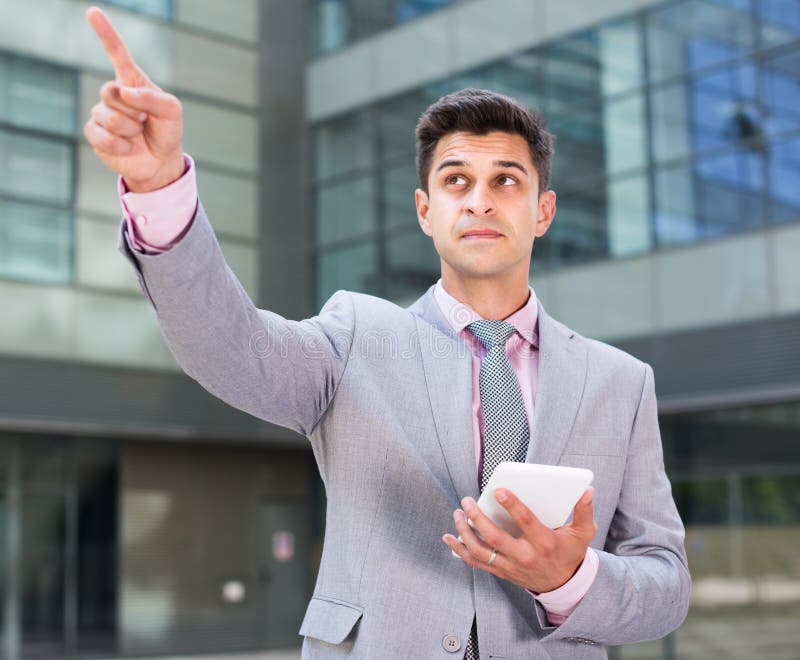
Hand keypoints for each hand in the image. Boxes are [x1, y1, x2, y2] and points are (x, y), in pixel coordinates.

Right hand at [84, 6, 183, 191]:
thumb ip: (154, 98)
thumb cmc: (166, 132)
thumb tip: (125, 92)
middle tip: (143, 120)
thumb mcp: (172, 112)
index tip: (93, 12)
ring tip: (136, 134)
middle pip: (110, 91)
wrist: (160, 162)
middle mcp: (114, 94)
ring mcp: (101, 114)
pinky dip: (120, 145)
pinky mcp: (95, 134)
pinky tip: (127, 147)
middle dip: (133, 110)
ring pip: (108, 116)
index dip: (106, 33)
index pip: (117, 54)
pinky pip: (102, 136)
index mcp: (132, 82)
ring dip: (128, 130)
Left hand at [442, 487, 596, 592]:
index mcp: (545, 543)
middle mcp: (525, 556)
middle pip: (495, 537)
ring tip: (458, 513)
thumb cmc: (571, 553)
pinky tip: (450, 537)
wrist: (565, 585)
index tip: (498, 491)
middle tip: (467, 501)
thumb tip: (586, 491)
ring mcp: (511, 566)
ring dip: (465, 533)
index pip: (525, 522)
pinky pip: (476, 562)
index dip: (511, 506)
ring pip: (481, 551)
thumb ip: (584, 511)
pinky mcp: (502, 572)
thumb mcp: (583, 533)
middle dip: (478, 518)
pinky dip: (460, 551)